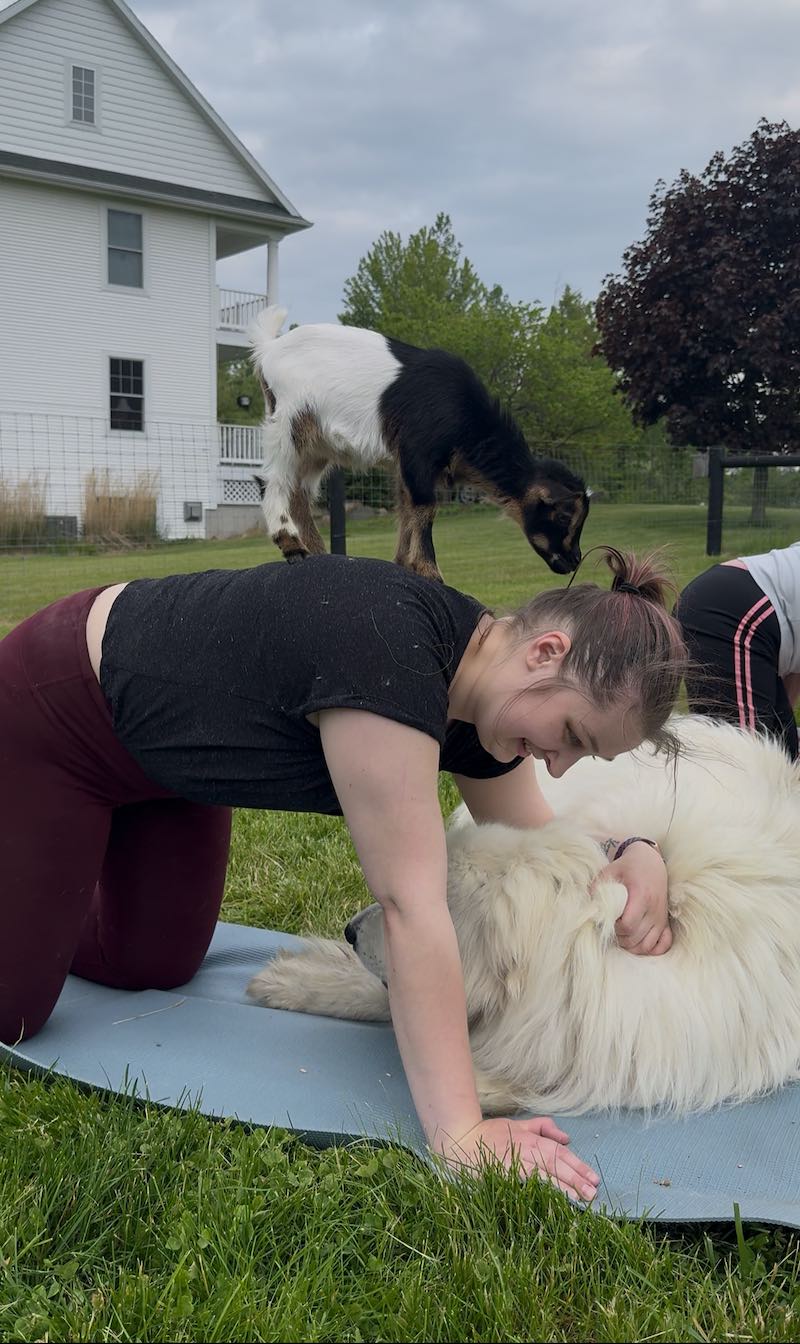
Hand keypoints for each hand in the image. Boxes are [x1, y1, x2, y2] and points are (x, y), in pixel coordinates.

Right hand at [434, 1116, 599, 1201]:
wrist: (462, 1141)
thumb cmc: (489, 1133)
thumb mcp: (519, 1125)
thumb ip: (542, 1128)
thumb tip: (566, 1137)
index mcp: (532, 1139)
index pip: (561, 1153)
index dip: (579, 1166)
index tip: (594, 1179)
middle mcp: (527, 1151)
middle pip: (557, 1165)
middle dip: (577, 1179)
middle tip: (593, 1193)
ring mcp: (516, 1164)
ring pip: (546, 1176)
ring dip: (565, 1188)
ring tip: (581, 1200)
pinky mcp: (505, 1176)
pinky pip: (528, 1185)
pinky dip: (542, 1193)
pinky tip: (554, 1202)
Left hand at [599, 839, 670, 954]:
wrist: (651, 861)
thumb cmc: (629, 866)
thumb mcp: (610, 870)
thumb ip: (598, 886)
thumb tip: (589, 906)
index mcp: (641, 896)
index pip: (628, 925)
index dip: (615, 928)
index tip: (609, 920)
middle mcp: (654, 909)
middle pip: (635, 938)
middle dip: (620, 938)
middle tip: (611, 928)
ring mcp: (661, 917)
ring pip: (647, 945)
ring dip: (632, 946)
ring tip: (622, 935)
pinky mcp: (665, 921)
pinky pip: (663, 945)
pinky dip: (650, 948)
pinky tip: (638, 941)